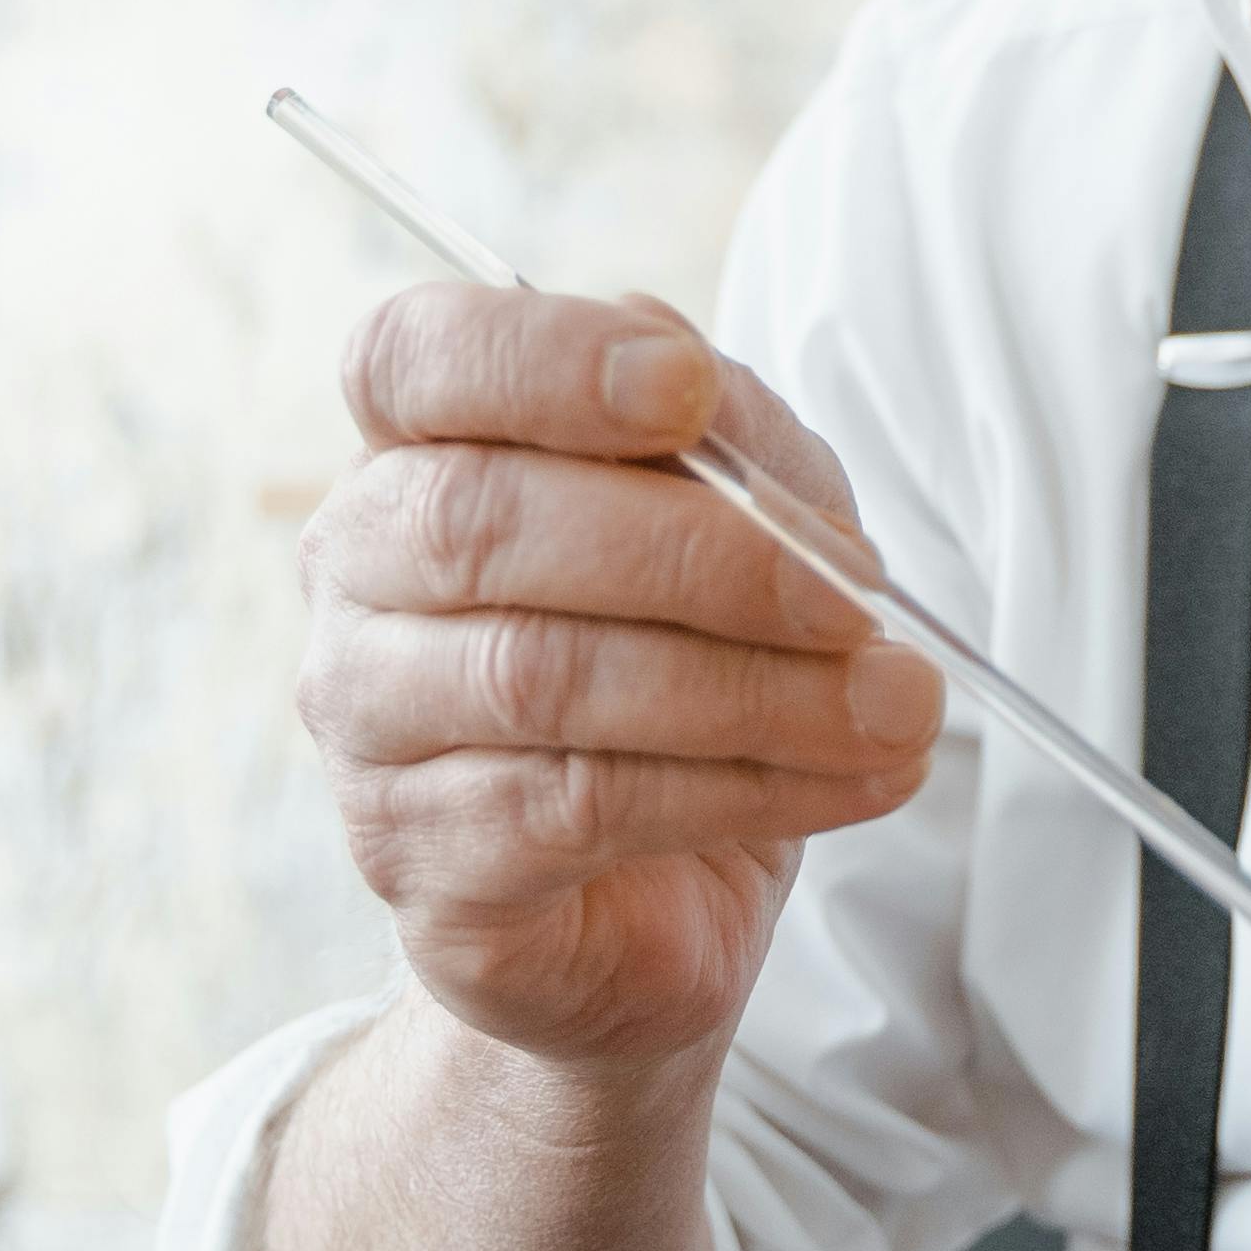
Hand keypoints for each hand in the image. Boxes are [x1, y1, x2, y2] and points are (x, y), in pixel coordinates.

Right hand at [297, 283, 942, 1083]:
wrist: (663, 891)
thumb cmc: (690, 665)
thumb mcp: (746, 522)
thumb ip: (726, 442)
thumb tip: (703, 395)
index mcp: (416, 452)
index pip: (412, 362)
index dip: (541, 359)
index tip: (687, 386)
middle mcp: (356, 577)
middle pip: (481, 521)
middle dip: (698, 553)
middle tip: (853, 598)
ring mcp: (369, 730)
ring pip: (540, 675)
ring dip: (750, 688)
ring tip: (895, 704)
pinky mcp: (423, 864)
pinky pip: (578, 806)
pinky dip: (743, 787)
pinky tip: (852, 779)